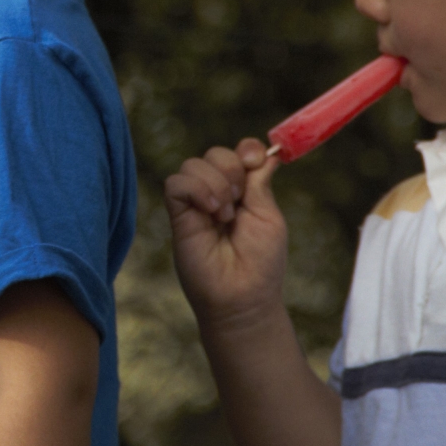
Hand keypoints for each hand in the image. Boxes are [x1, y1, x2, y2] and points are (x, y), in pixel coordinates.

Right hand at [163, 137, 289, 330]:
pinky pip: (176, 183)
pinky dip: (197, 190)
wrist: (243, 296)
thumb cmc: (261, 263)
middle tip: (239, 199)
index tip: (256, 160)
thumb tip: (266, 153)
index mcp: (242, 192)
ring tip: (225, 215)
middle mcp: (216, 194)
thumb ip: (260, 183)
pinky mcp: (177, 215)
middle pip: (216, 153)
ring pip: (193, 164)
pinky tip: (211, 213)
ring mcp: (195, 204)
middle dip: (232, 168)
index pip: (239, 153)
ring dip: (215, 183)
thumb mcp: (268, 216)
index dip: (247, 149)